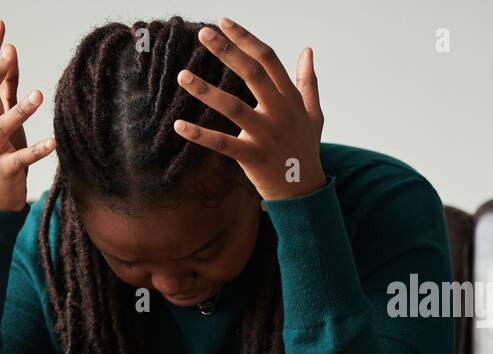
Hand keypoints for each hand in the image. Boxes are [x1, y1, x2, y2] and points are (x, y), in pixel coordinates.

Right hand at [0, 20, 55, 211]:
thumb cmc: (1, 152)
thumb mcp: (2, 117)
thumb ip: (5, 88)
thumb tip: (9, 54)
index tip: (0, 26)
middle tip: (9, 50)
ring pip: (0, 127)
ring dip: (19, 111)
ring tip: (38, 95)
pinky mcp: (5, 171)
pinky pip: (21, 159)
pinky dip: (37, 151)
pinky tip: (53, 142)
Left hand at [172, 18, 324, 201]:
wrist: (305, 191)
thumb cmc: (305, 149)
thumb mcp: (313, 113)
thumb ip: (308, 81)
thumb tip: (308, 50)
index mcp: (291, 98)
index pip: (267, 59)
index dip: (245, 39)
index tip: (224, 23)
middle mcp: (280, 112)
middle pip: (252, 74)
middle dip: (227, 51)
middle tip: (203, 33)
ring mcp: (267, 135)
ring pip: (233, 107)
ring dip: (206, 90)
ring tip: (182, 75)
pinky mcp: (253, 158)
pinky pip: (222, 144)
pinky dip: (200, 135)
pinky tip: (178, 125)